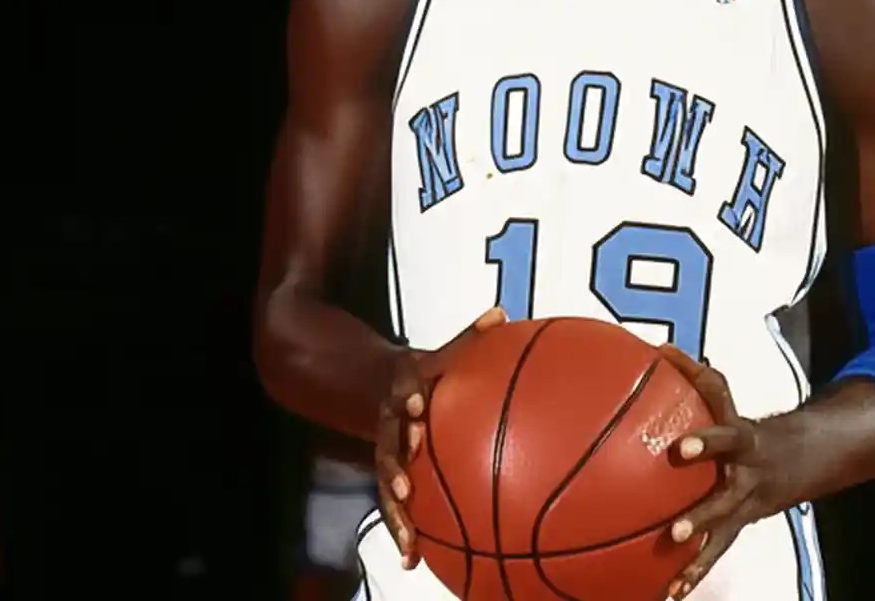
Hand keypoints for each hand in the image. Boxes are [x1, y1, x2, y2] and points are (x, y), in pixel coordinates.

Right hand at [373, 307, 506, 569]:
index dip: (409, 397)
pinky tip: (414, 561)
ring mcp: (385, 452)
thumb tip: (499, 313)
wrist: (375, 386)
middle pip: (387, 448)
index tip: (417, 405)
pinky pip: (395, 507)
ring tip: (410, 541)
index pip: (404, 391)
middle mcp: (390, 424)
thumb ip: (469, 338)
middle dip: (396, 467)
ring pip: (387, 487)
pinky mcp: (389, 476)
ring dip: (397, 514)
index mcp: (403, 390)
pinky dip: (403, 532)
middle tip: (407, 487)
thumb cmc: (423, 372)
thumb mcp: (440, 352)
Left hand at [658, 344, 785, 599]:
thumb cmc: (749, 427)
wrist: (805, 459)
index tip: (682, 448)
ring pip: (722, 536)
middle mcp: (747, 478)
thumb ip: (697, 377)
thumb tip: (660, 350)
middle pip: (726, 499)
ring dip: (698, 558)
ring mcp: (745, 507)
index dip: (707, 441)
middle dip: (703, 516)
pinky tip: (669, 594)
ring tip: (674, 579)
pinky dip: (693, 574)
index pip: (727, 437)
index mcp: (744, 443)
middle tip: (676, 531)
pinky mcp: (740, 527)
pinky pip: (716, 553)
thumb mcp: (729, 402)